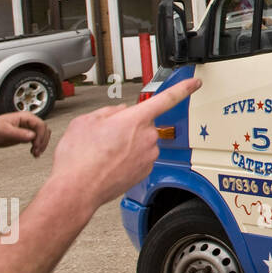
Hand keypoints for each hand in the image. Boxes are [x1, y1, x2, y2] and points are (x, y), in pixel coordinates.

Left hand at [0, 112, 50, 157]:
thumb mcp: (4, 131)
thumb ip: (18, 133)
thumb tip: (33, 135)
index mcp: (24, 117)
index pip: (40, 125)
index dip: (41, 136)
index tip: (37, 145)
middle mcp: (27, 122)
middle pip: (44, 130)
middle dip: (42, 141)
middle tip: (37, 151)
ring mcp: (26, 129)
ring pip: (42, 135)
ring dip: (41, 145)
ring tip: (36, 153)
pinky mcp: (23, 136)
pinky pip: (36, 140)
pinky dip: (37, 147)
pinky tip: (33, 152)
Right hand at [47, 78, 201, 215]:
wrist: (77, 189)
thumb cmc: (79, 158)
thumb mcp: (86, 121)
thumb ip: (109, 111)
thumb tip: (120, 112)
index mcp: (135, 119)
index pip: (166, 98)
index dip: (183, 88)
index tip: (194, 83)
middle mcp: (147, 137)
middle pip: (145, 124)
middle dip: (130, 126)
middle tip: (107, 137)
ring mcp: (149, 155)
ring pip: (143, 142)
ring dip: (129, 144)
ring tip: (105, 153)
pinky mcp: (146, 171)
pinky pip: (141, 157)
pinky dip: (129, 159)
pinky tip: (111, 164)